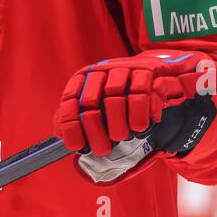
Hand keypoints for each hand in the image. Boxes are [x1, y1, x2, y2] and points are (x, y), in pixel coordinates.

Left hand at [53, 54, 215, 184]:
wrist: (155, 78)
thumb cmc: (122, 99)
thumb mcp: (99, 106)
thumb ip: (79, 119)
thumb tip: (61, 136)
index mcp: (86, 77)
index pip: (70, 100)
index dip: (71, 126)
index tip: (78, 148)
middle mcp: (102, 69)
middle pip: (91, 100)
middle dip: (96, 130)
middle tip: (104, 149)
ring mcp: (125, 68)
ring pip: (116, 97)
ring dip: (120, 125)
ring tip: (126, 137)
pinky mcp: (148, 71)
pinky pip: (143, 95)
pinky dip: (142, 116)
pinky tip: (143, 126)